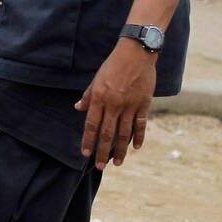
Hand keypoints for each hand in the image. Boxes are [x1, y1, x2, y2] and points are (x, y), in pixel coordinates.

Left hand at [76, 38, 156, 168]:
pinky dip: (139, 137)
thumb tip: (78, 108)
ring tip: (117, 163)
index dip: (88, 140)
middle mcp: (113, 104)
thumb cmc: (113, 65)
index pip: (91, 125)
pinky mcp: (144, 104)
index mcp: (99, 98)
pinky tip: (136, 148)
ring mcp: (129, 105)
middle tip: (100, 166)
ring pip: (124, 133)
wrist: (136, 54)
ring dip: (120, 150)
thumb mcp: (96, 79)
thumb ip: (88, 95)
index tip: (86, 154)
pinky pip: (140, 125)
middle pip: (107, 133)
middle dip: (102, 152)